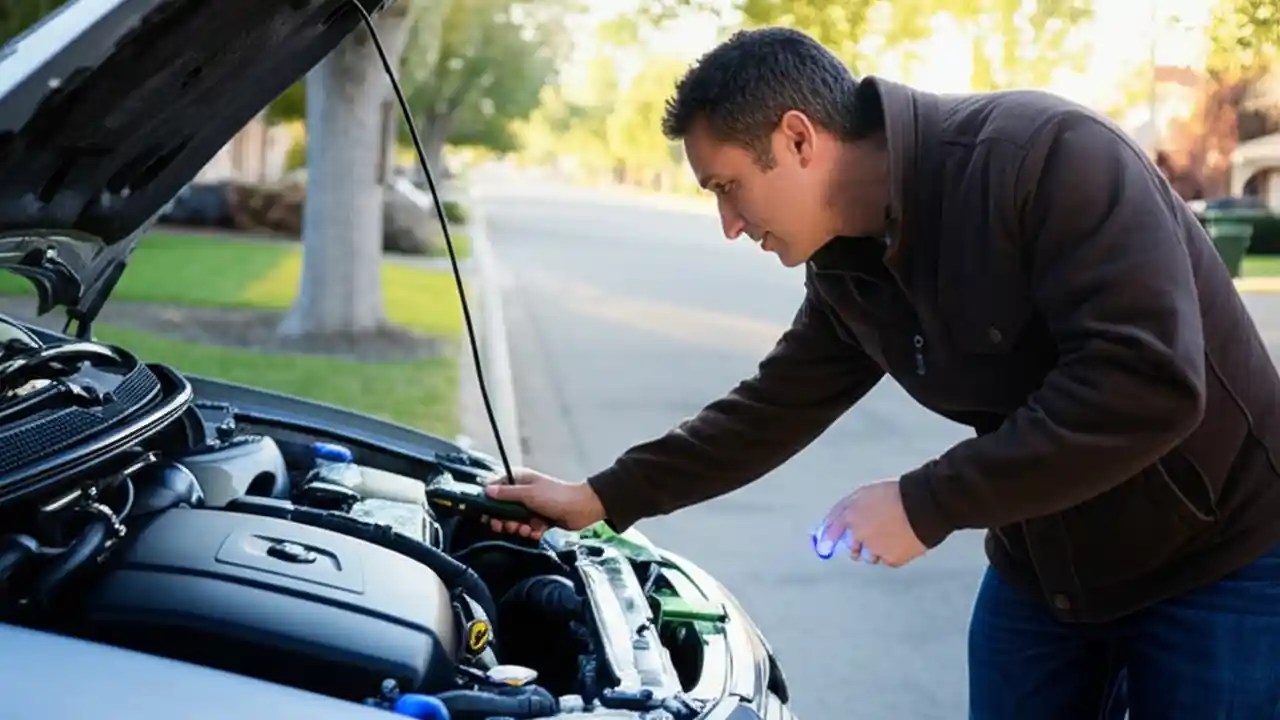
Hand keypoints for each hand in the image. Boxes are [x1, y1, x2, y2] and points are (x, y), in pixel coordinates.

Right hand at [482, 467, 606, 539]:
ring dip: (520, 528)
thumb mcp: (528, 494)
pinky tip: (538, 531)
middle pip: (503, 510)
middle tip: (509, 527)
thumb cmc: (555, 496)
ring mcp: (531, 507)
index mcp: (519, 481)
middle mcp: (522, 493)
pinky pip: (527, 528)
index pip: (496, 490)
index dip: (490, 503)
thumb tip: (486, 490)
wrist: (582, 509)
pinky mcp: (539, 520)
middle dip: (505, 521)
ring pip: (515, 522)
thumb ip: (506, 493)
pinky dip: (531, 532)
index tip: (488, 516)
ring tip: (529, 528)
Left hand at [818, 479, 926, 567]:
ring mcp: (875, 549)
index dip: (826, 538)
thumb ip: (849, 507)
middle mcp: (859, 534)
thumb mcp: (867, 493)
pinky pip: (887, 560)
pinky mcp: (891, 559)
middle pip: (852, 549)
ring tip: (893, 534)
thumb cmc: (898, 495)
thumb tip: (838, 521)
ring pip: (870, 557)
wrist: (924, 506)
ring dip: (876, 550)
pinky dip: (892, 553)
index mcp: (851, 514)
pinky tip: (902, 540)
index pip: (832, 529)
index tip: (823, 547)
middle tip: (873, 537)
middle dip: (858, 545)